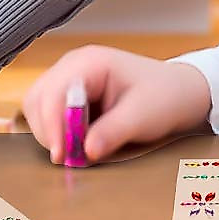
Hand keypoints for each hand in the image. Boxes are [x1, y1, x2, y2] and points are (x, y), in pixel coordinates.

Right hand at [23, 47, 211, 164]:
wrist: (179, 92)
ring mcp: (70, 78)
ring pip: (39, 107)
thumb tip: (85, 151)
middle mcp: (73, 66)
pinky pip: (49, 114)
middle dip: (49, 131)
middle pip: (39, 99)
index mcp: (89, 62)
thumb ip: (113, 132)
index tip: (62, 155)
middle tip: (70, 157)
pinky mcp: (71, 93)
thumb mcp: (142, 116)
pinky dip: (57, 132)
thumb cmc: (164, 97)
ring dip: (51, 133)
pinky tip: (76, 143)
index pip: (53, 92)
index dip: (52, 125)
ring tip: (76, 151)